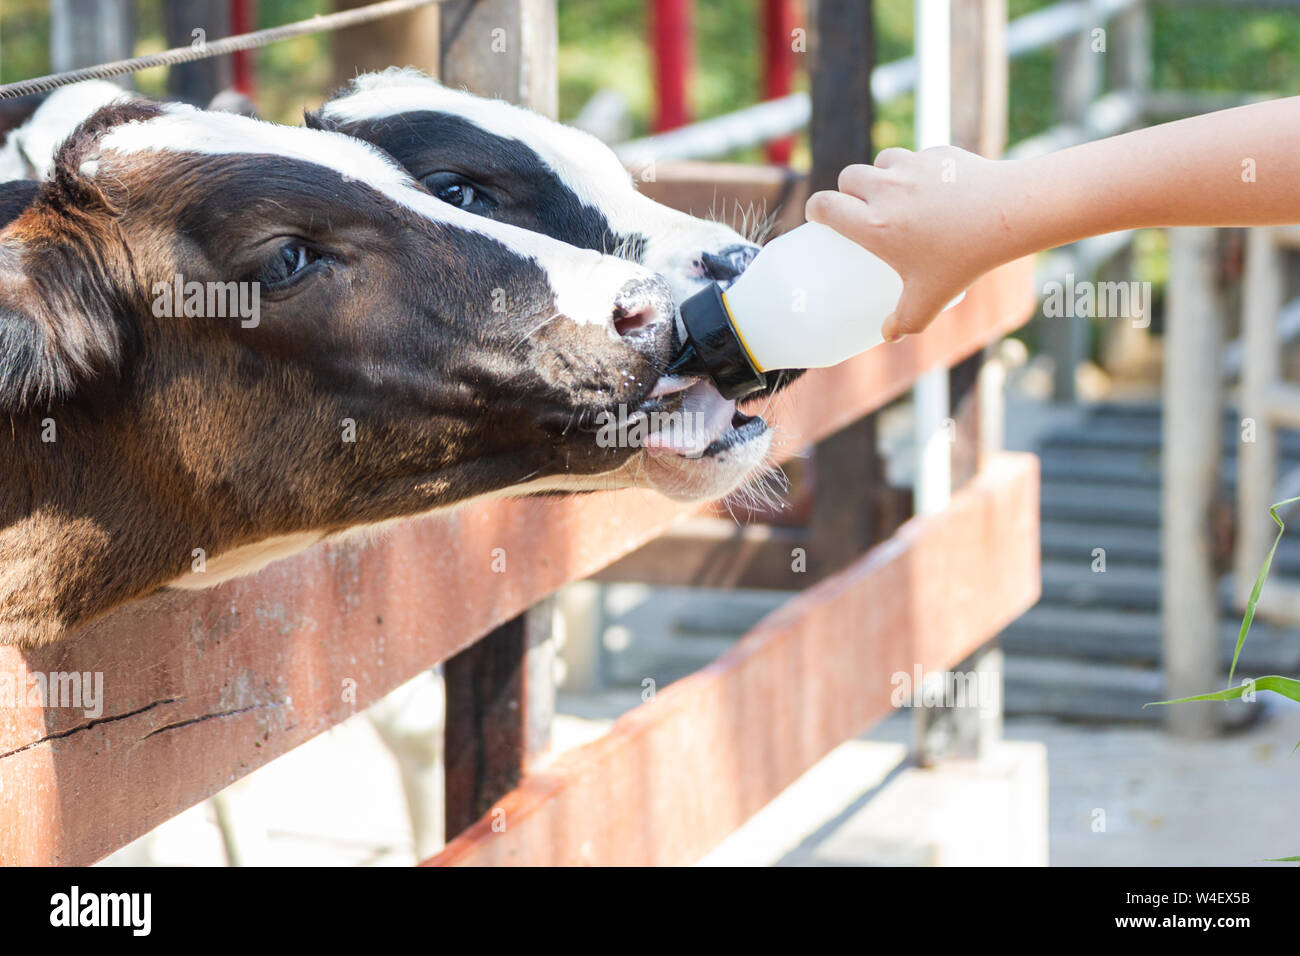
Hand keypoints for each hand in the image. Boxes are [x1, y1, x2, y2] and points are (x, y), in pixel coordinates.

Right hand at [806, 146, 1018, 340]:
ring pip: (880, 162)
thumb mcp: (931, 299)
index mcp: (873, 224)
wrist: (1007, 214)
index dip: (816, 209)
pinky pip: (916, 156)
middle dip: (849, 190)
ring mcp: (911, 166)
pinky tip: (933, 187)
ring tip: (895, 194)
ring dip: (880, 174)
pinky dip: (917, 169)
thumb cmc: (964, 258)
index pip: (824, 204)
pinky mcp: (937, 153)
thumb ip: (905, 321)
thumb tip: (888, 335)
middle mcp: (885, 190)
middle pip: (848, 177)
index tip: (821, 216)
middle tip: (862, 208)